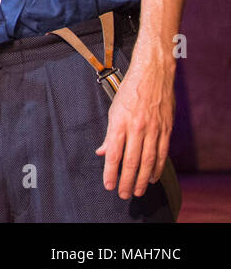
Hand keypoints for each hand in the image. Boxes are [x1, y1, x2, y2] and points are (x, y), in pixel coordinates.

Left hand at [96, 43, 174, 198]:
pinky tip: (151, 177)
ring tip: (136, 191)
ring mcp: (153, 129)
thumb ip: (109, 134)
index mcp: (120, 123)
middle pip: (131, 161)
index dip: (111, 172)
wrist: (152, 74)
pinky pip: (162, 153)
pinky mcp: (166, 129)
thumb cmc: (130, 91)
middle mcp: (136, 128)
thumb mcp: (113, 110)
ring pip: (147, 161)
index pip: (114, 154)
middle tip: (123, 194)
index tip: (108, 185)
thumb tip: (102, 152)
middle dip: (126, 181)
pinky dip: (157, 167)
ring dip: (141, 179)